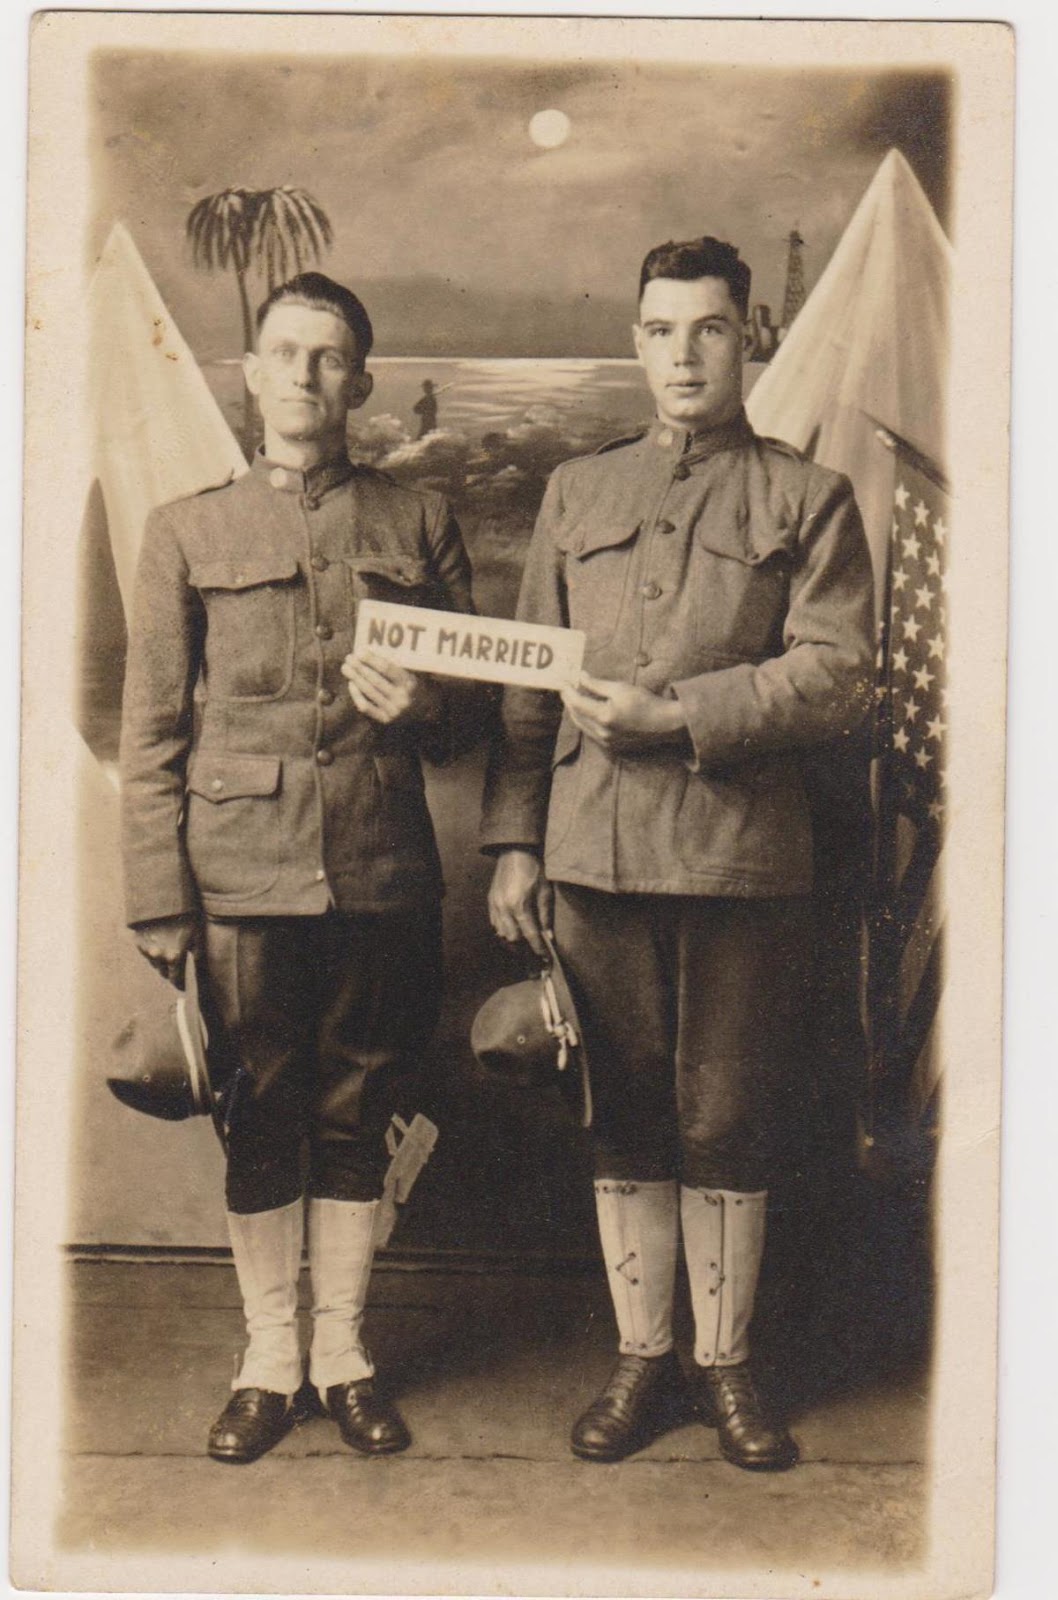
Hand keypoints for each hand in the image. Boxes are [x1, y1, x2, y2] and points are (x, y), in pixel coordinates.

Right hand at [133, 914, 197, 988]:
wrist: (163, 901)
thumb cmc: (185, 916)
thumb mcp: (197, 934)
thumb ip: (197, 952)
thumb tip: (197, 963)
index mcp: (175, 957)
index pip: (176, 979)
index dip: (179, 983)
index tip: (182, 986)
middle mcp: (159, 957)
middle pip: (164, 972)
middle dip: (170, 971)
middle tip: (175, 968)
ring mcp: (147, 950)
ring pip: (154, 963)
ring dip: (160, 961)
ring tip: (167, 951)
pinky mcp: (138, 941)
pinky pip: (146, 953)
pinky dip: (151, 951)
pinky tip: (157, 942)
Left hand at [342, 650, 443, 726]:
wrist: (423, 712)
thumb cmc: (412, 687)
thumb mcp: (410, 674)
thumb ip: (396, 664)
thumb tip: (371, 650)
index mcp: (409, 683)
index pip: (387, 668)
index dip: (371, 659)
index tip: (359, 651)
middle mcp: (402, 698)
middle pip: (375, 679)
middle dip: (359, 667)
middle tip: (348, 657)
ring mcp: (393, 710)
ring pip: (369, 691)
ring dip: (355, 678)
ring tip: (345, 668)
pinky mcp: (385, 720)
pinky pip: (366, 706)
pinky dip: (357, 695)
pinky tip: (351, 684)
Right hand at [488, 849, 553, 958]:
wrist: (515, 852)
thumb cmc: (534, 870)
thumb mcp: (545, 892)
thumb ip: (546, 916)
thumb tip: (548, 937)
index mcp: (519, 905)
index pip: (529, 935)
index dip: (538, 948)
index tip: (545, 957)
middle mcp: (504, 908)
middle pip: (512, 938)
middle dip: (524, 948)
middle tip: (535, 953)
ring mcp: (495, 905)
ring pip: (501, 933)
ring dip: (513, 941)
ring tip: (523, 945)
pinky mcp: (490, 901)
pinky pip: (494, 924)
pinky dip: (503, 931)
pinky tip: (512, 931)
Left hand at [560, 671, 688, 755]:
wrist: (666, 724)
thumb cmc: (646, 702)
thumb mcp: (620, 688)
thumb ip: (597, 684)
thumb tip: (580, 677)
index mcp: (604, 717)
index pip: (577, 703)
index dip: (568, 692)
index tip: (563, 682)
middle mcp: (602, 733)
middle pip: (576, 716)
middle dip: (569, 702)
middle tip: (566, 689)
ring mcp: (607, 742)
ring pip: (583, 726)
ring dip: (576, 713)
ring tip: (574, 699)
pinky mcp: (613, 747)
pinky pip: (592, 733)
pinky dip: (586, 721)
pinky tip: (588, 712)